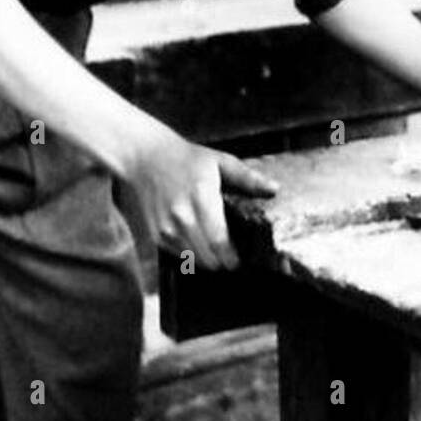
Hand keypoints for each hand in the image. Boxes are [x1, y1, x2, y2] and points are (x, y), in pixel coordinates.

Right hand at [117, 123, 277, 269]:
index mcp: (202, 198)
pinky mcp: (156, 234)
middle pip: (208, 257)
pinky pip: (179, 256)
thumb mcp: (220, 162)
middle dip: (223, 262)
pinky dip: (191, 254)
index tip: (241, 262)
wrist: (146, 158)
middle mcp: (182, 217)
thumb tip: (274, 189)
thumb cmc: (187, 159)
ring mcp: (166, 228)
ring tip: (218, 252)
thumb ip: (248, 179)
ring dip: (207, 260)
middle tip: (234, 259)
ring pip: (193, 260)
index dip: (232, 257)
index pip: (219, 241)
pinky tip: (201, 244)